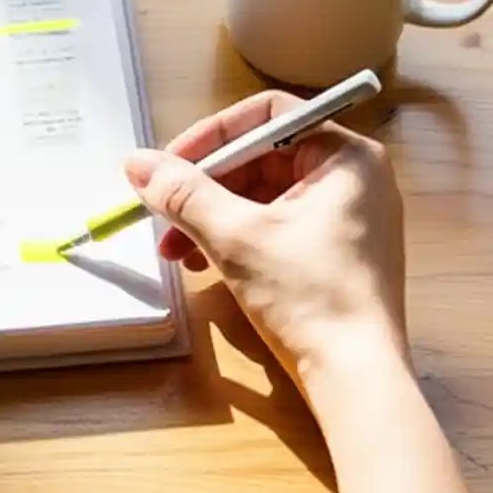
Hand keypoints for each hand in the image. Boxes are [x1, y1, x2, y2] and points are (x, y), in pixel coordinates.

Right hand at [125, 91, 408, 382]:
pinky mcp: (334, 253)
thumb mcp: (235, 236)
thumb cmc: (309, 297)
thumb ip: (183, 193)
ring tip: (176, 250)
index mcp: (345, 157)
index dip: (210, 136)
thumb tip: (136, 162)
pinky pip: (274, 226)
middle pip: (260, 158)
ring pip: (261, 196)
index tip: (168, 166)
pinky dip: (235, 239)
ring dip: (210, 217)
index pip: (266, 116)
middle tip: (162, 214)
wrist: (356, 376)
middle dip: (203, 187)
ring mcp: (346, 218)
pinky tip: (203, 264)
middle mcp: (351, 178)